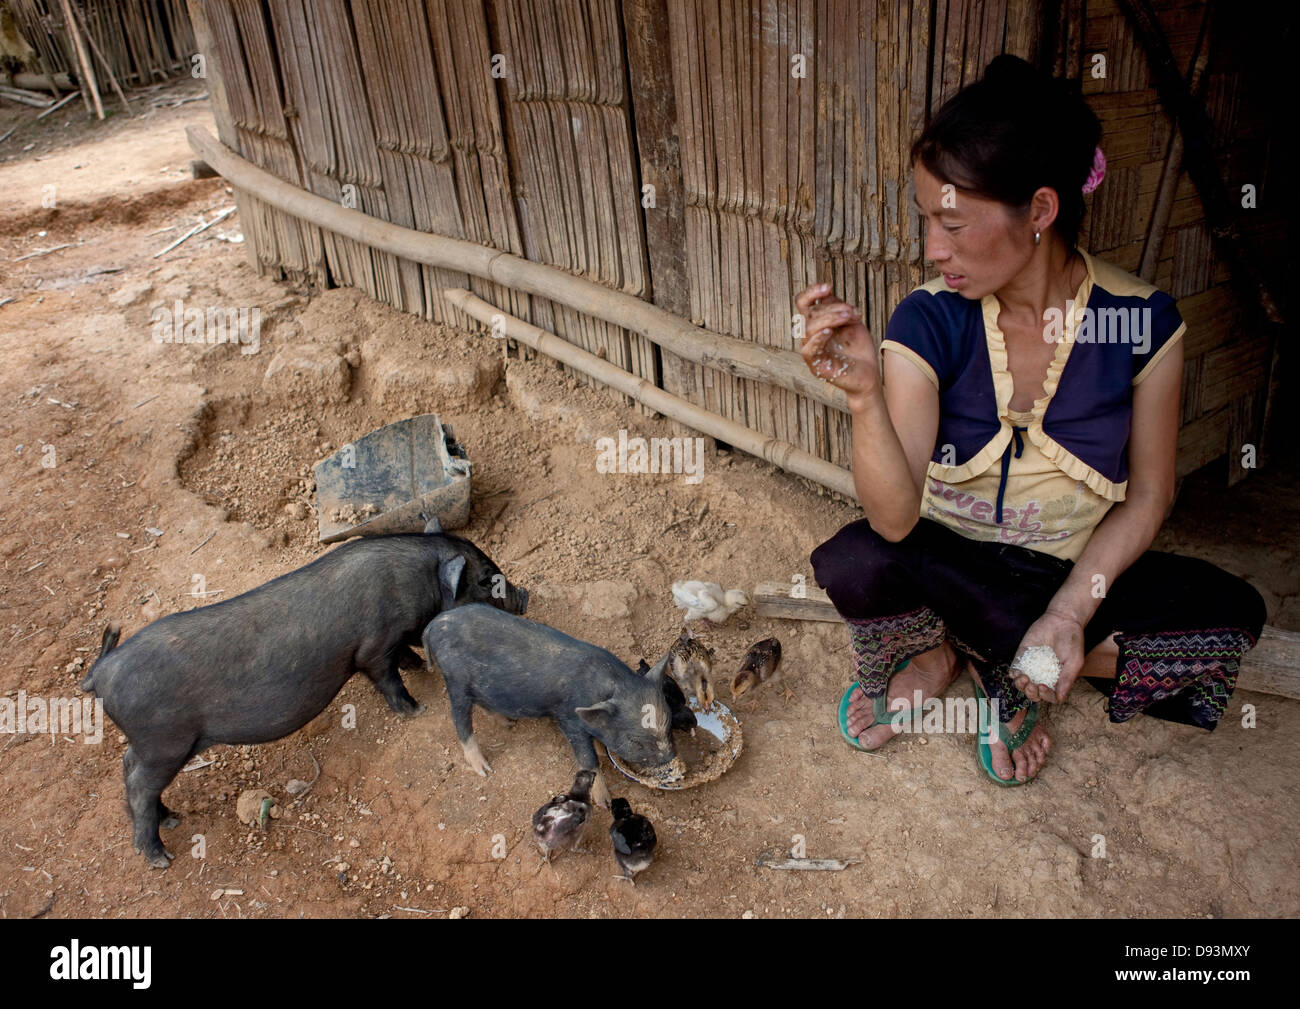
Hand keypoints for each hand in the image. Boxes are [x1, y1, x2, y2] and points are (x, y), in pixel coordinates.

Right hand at [794, 283, 878, 406]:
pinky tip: (829, 332)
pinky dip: (817, 338)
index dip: (811, 292)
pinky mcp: (816, 365)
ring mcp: (812, 350)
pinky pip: (808, 350)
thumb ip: (838, 308)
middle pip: (809, 313)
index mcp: (816, 323)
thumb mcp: (851, 321)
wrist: (869, 373)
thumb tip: (827, 294)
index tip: (827, 287)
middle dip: (832, 308)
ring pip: (809, 328)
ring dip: (830, 319)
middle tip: (852, 311)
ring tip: (850, 317)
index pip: (803, 304)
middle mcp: (810, 335)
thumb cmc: (858, 348)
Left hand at [1011, 609, 1085, 703]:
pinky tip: (1017, 672)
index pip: (1049, 696)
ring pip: (1021, 684)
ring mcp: (1031, 667)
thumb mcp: (1074, 662)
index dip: (1045, 696)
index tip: (1043, 687)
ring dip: (1020, 685)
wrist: (1061, 621)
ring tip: (1024, 678)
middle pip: (1033, 693)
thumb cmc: (1072, 641)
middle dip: (1031, 693)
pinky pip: (1014, 669)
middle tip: (1032, 685)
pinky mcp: (1022, 657)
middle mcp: (1043, 676)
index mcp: (1057, 680)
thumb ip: (1067, 679)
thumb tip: (1060, 699)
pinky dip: (1013, 674)